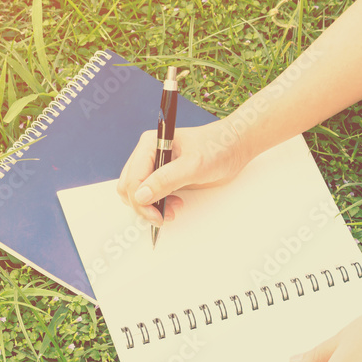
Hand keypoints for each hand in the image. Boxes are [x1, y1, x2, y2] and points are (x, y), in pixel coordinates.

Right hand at [116, 117, 252, 224]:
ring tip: (175, 208)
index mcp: (149, 145)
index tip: (157, 216)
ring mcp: (154, 166)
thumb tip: (141, 196)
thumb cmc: (216, 148)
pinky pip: (149, 195)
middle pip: (129, 188)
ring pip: (136, 194)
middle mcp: (147, 154)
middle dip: (144, 206)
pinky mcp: (162, 177)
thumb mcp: (193, 165)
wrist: (232, 148)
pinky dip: (158, 205)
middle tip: (165, 216)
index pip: (132, 179)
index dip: (140, 201)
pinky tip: (175, 204)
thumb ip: (166, 180)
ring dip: (151, 207)